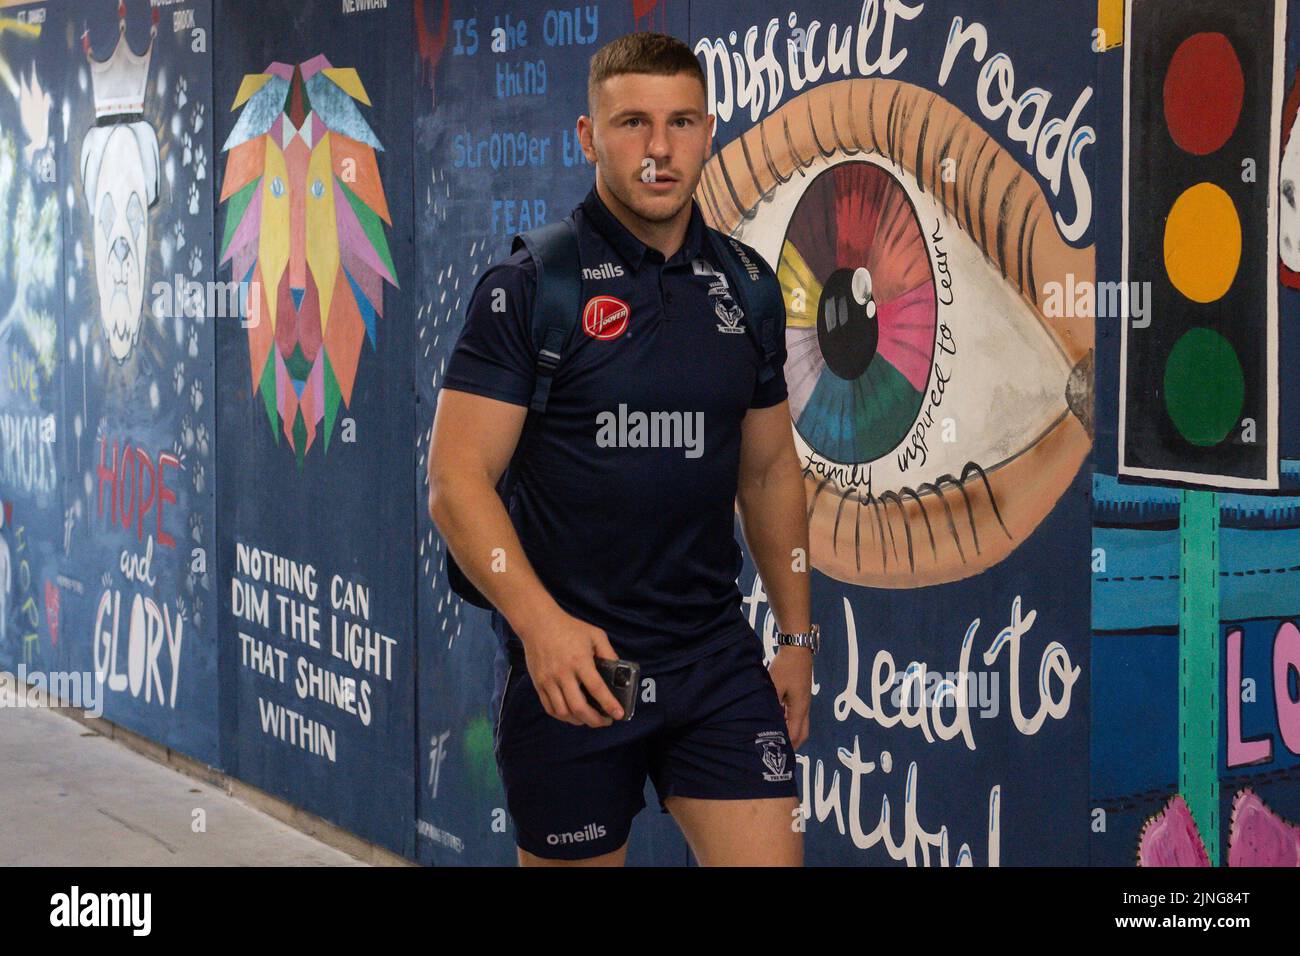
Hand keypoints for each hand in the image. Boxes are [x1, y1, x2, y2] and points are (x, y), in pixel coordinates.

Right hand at [515, 607, 624, 726]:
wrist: (538, 624)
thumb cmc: (569, 628)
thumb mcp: (595, 635)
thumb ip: (609, 653)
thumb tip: (619, 673)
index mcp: (580, 661)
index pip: (596, 688)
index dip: (609, 704)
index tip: (619, 714)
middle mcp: (563, 674)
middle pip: (579, 707)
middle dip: (595, 720)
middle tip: (606, 721)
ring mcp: (548, 681)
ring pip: (563, 712)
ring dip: (579, 721)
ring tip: (590, 719)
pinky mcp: (538, 684)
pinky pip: (550, 708)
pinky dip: (563, 716)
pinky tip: (573, 714)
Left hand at [769, 645, 811, 749]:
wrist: (797, 650)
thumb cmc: (786, 667)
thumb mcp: (774, 686)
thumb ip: (770, 703)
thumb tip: (763, 718)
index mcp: (799, 709)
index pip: (794, 735)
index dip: (786, 746)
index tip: (775, 753)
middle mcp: (804, 708)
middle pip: (803, 733)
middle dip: (793, 745)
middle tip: (779, 752)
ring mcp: (804, 702)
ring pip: (801, 725)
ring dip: (791, 733)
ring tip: (776, 739)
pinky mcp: (801, 696)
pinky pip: (797, 715)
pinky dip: (789, 722)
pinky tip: (777, 720)